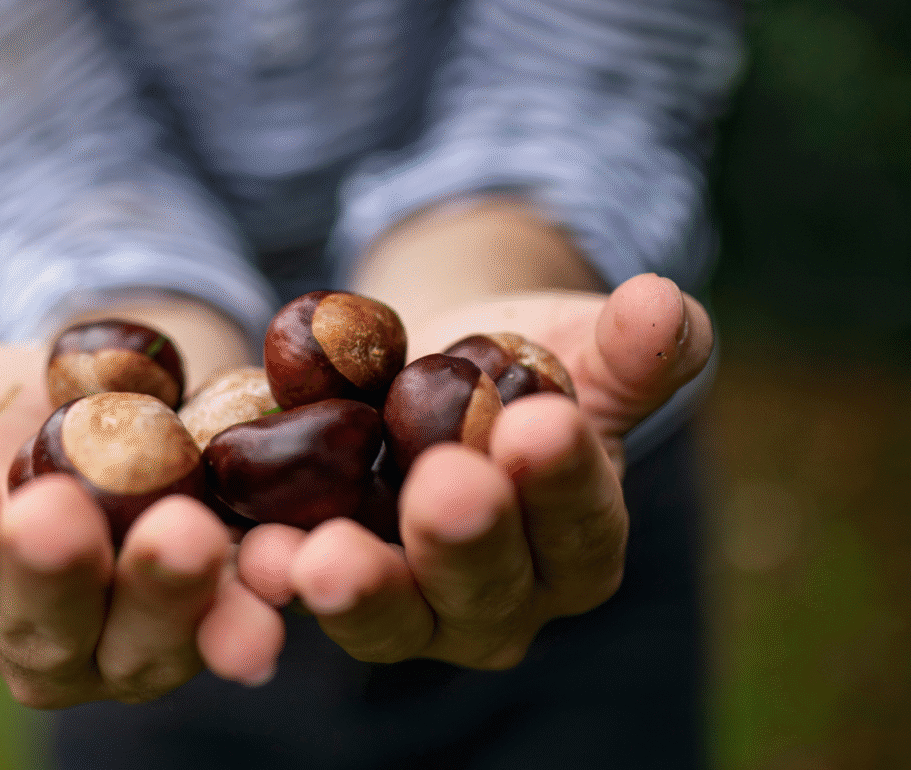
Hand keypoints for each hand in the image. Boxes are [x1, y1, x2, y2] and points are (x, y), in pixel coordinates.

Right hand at [0, 342, 283, 707]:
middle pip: (42, 625)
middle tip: (58, 513)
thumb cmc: (6, 409)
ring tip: (184, 532)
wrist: (124, 402)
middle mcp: (39, 638)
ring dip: (167, 595)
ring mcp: (133, 642)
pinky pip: (239, 620)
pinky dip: (259, 604)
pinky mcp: (217, 619)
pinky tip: (283, 571)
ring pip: (144, 639)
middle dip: (52, 573)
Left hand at [237, 272, 712, 668]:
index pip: (582, 524)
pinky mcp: (327, 588)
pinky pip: (304, 591)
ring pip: (391, 613)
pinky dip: (277, 576)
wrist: (430, 378)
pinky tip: (253, 554)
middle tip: (442, 486)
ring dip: (359, 587)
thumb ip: (633, 346)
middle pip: (485, 586)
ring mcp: (410, 609)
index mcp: (578, 548)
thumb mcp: (581, 347)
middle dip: (464, 538)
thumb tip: (662, 302)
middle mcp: (499, 602)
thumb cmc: (524, 372)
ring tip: (324, 557)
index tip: (539, 424)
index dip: (563, 480)